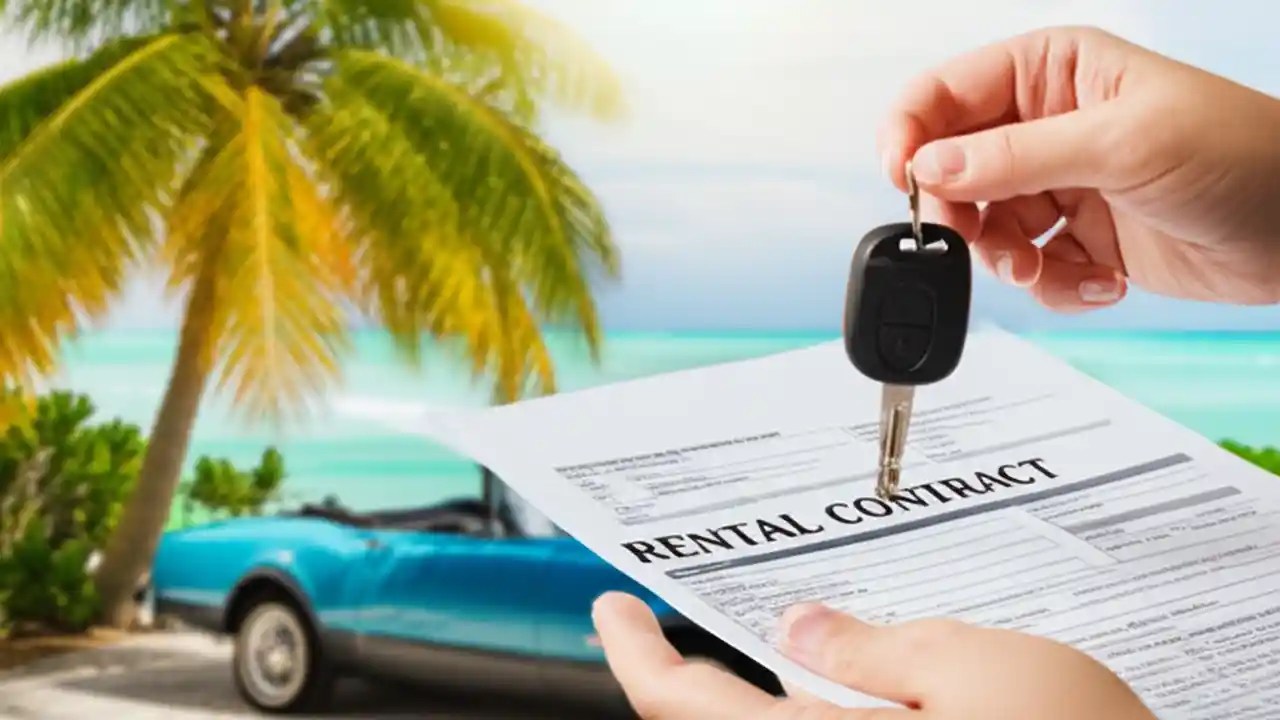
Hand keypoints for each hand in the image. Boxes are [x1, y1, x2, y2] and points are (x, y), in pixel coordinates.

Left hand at [592, 592, 1156, 718]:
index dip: (631, 652)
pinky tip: (862, 673)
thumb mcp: (971, 662)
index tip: (607, 606)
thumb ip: (872, 646)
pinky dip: (826, 706)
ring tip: (791, 623)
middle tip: (692, 606)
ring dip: (769, 685)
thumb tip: (802, 629)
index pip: (681, 704)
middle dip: (701, 667)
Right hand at [877, 25, 1279, 310]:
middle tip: (978, 240)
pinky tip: (1097, 280)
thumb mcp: (1121, 144)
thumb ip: (1016, 156)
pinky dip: (1050, 284)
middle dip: (962, 213)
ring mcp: (1061, 183)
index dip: (911, 134)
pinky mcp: (1078, 237)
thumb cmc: (1241, 156)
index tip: (903, 179)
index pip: (946, 94)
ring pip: (984, 226)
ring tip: (1045, 268)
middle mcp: (1046, 124)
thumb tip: (931, 166)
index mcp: (1052, 72)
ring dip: (1005, 258)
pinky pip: (1026, 266)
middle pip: (952, 168)